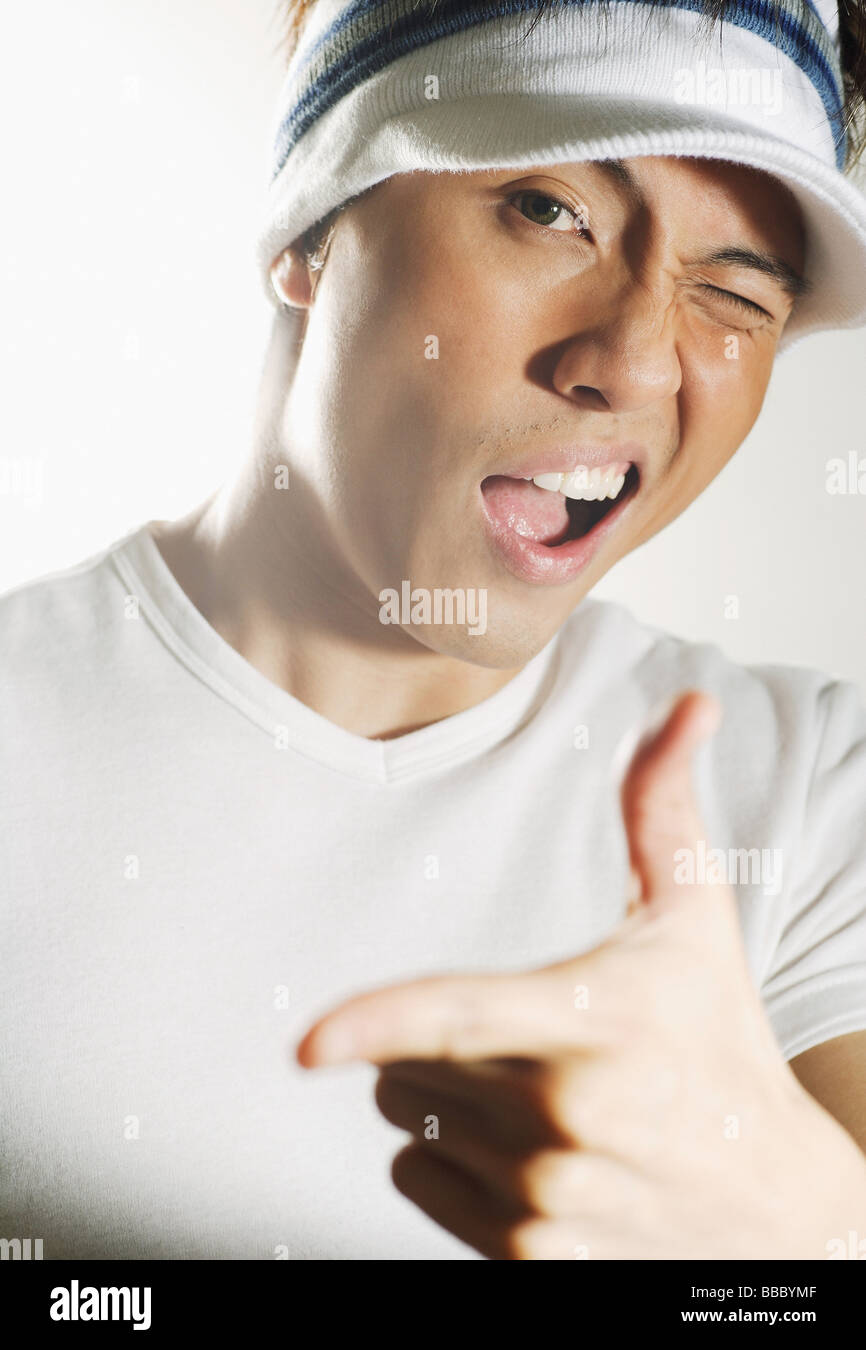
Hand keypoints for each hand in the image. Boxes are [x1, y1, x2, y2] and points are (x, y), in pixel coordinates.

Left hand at [296, 691, 865, 1258]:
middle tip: (538, 1045)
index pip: (464, 1015)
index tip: (305, 1044)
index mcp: (596, 1018)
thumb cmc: (722, 1038)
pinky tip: (536, 1161)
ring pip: (409, 1125)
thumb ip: (663, 805)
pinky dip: (454, 1169)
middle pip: (408, 1063)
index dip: (378, 1023)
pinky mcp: (531, 1258)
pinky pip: (419, 1186)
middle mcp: (565, 1115)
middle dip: (443, 1044)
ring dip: (449, 1107)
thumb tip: (688, 701)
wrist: (777, 1204)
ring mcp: (547, 1197)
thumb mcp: (700, 919)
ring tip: (550, 1108)